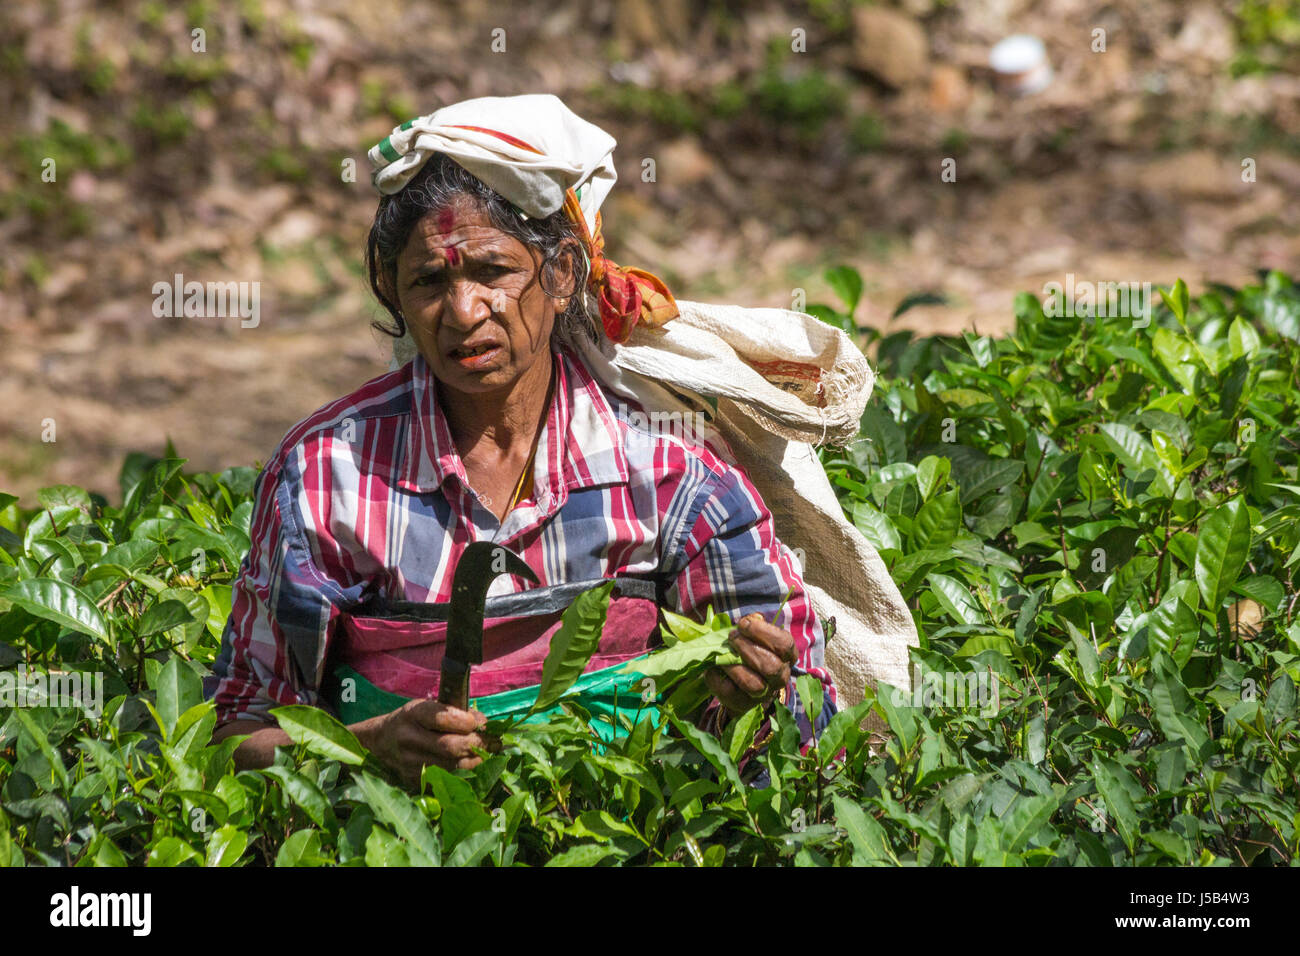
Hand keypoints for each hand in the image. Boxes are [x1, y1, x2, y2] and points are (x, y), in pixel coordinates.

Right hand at [358, 698, 500, 787]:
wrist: (381, 743)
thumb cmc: (413, 721)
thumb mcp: (427, 707)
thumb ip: (454, 712)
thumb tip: (484, 724)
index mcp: (412, 714)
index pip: (441, 718)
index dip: (465, 721)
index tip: (478, 722)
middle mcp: (409, 739)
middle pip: (450, 746)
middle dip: (477, 744)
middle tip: (493, 741)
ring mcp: (411, 763)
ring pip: (452, 766)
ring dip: (477, 760)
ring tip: (489, 753)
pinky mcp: (415, 781)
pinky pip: (448, 780)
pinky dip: (467, 774)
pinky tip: (475, 765)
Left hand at [705, 612, 795, 717]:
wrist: (737, 681)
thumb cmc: (748, 649)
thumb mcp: (753, 635)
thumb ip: (753, 625)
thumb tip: (752, 619)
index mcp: (787, 656)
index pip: (784, 644)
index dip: (763, 632)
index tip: (744, 624)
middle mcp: (780, 677)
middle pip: (771, 667)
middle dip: (748, 648)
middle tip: (732, 637)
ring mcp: (763, 693)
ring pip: (755, 685)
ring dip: (735, 665)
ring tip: (723, 652)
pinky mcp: (743, 703)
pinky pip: (730, 691)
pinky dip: (718, 677)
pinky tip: (713, 666)